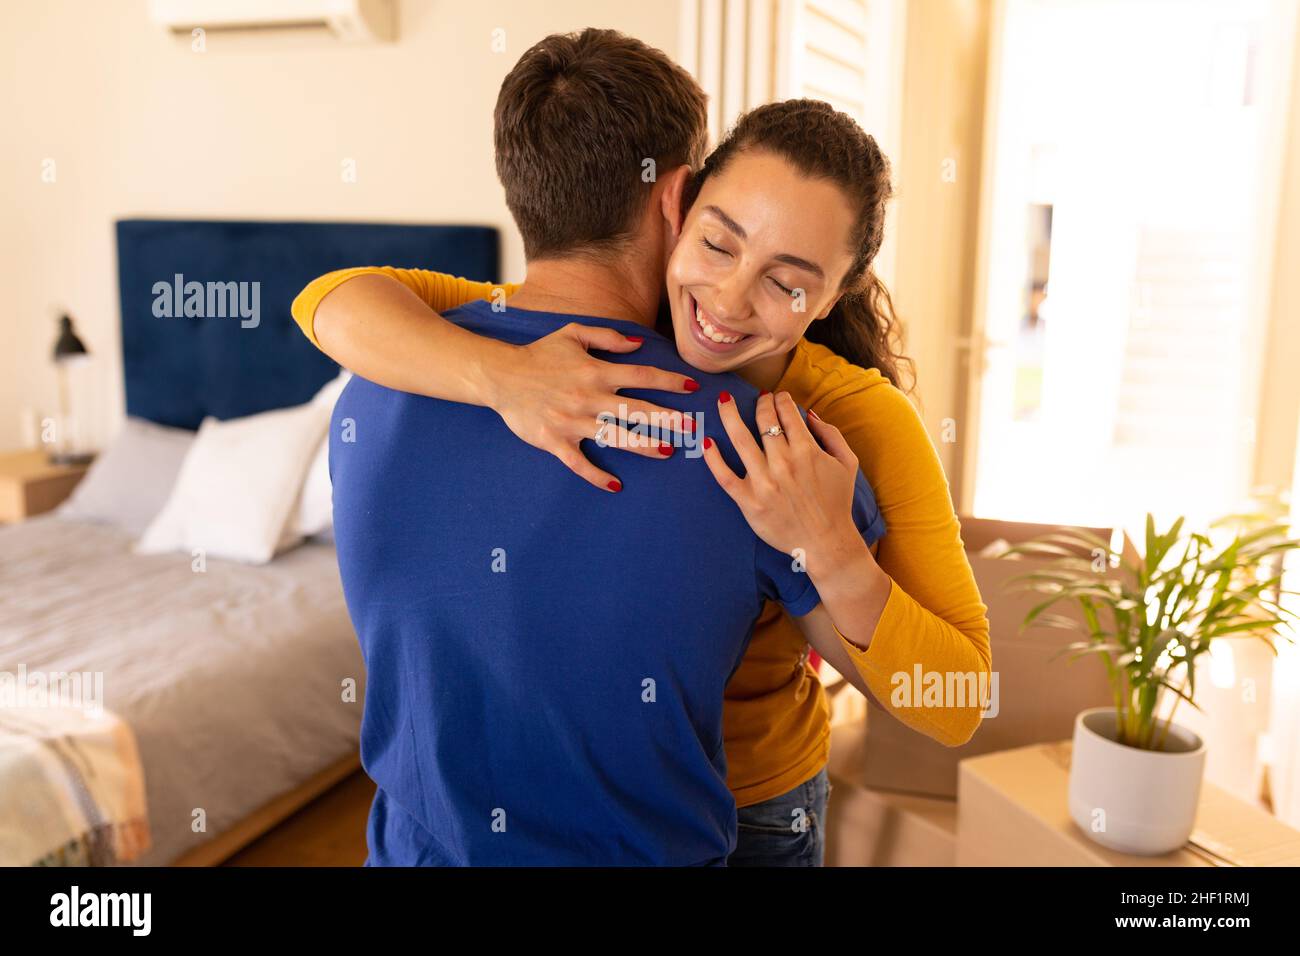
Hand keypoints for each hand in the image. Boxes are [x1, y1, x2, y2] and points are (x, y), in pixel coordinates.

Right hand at [487, 323, 699, 491]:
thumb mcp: (573, 334)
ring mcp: (572, 421)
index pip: (642, 376)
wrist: (502, 376)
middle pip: (636, 410)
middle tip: (692, 427)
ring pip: (615, 437)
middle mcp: (588, 397)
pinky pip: (579, 463)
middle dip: (667, 418)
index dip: (670, 382)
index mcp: (596, 371)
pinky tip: (615, 485)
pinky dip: (596, 476)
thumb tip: (638, 343)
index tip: (693, 387)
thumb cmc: (540, 354)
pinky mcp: (555, 441)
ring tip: (667, 452)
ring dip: (643, 445)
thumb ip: (607, 336)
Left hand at [702, 390, 863, 572]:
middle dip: (760, 403)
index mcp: (807, 451)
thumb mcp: (847, 463)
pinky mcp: (749, 502)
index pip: (787, 414)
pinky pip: (724, 476)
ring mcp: (764, 483)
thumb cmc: (837, 502)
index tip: (777, 396)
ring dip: (730, 415)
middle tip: (758, 398)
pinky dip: (713, 458)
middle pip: (764, 421)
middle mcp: (783, 463)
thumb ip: (831, 434)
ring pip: (740, 440)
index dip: (781, 399)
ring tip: (723, 401)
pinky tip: (707, 442)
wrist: (826, 542)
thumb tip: (809, 413)